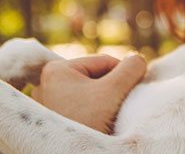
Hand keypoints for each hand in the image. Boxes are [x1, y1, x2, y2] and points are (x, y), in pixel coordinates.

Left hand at [31, 53, 146, 133]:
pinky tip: (100, 123)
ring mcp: (47, 103)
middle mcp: (46, 83)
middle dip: (110, 90)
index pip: (104, 62)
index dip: (123, 76)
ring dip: (103, 102)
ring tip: (110, 116)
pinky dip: (93, 113)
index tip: (132, 92)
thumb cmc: (88, 121)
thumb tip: (138, 60)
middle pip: (94, 78)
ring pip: (88, 93)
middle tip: (120, 106)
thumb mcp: (114, 90)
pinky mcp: (52, 119)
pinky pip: (79, 107)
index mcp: (56, 69)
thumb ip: (130, 68)